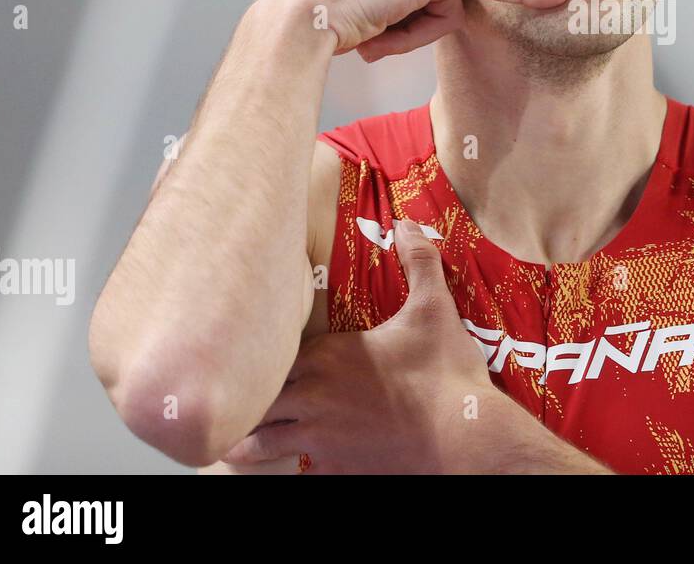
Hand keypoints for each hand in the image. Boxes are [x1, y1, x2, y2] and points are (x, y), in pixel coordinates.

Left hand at [219, 221, 498, 473]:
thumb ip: (419, 262)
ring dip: (248, 440)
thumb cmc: (446, 374)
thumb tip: (407, 224)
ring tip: (234, 442)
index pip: (269, 355)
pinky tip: (288, 462)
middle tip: (229, 399)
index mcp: (328, 355)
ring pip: (260, 442)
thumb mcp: (435, 309)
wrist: (464, 438)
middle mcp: (313, 396)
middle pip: (256, 400)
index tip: (250, 353)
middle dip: (245, 399)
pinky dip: (288, 464)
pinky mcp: (336, 470)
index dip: (260, 356)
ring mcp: (320, 438)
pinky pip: (295, 469)